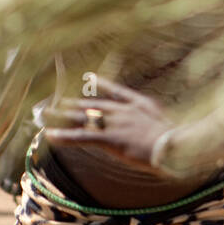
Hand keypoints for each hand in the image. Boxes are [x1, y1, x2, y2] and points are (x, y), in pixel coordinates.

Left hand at [43, 76, 173, 170]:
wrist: (176, 146)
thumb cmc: (178, 141)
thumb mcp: (171, 127)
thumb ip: (159, 125)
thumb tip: (162, 130)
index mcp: (140, 105)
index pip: (116, 91)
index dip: (101, 84)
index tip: (89, 78)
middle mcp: (124, 111)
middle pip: (93, 105)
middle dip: (73, 104)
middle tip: (57, 101)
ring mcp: (116, 124)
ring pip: (83, 118)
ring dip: (62, 117)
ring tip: (45, 115)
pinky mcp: (110, 139)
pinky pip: (82, 136)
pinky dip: (65, 136)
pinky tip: (50, 135)